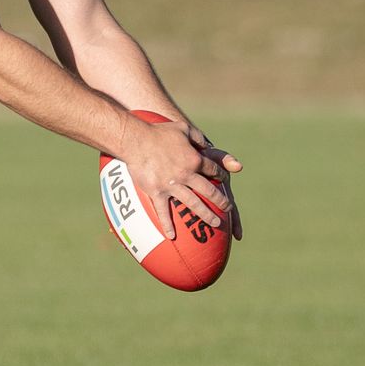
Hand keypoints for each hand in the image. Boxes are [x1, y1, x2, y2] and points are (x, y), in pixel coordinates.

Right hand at [122, 111, 241, 242]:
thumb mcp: (183, 129)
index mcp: (195, 159)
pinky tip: (172, 236)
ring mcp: (172, 185)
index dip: (221, 174)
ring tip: (216, 223)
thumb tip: (207, 144)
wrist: (136, 140)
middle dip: (221, 201)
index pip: (213, 169)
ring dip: (206, 214)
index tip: (225, 179)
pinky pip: (163, 211)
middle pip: (209, 191)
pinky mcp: (156, 192)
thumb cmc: (159, 132)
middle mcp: (187, 175)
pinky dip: (168, 224)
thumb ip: (197, 137)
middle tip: (228, 210)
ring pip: (194, 203)